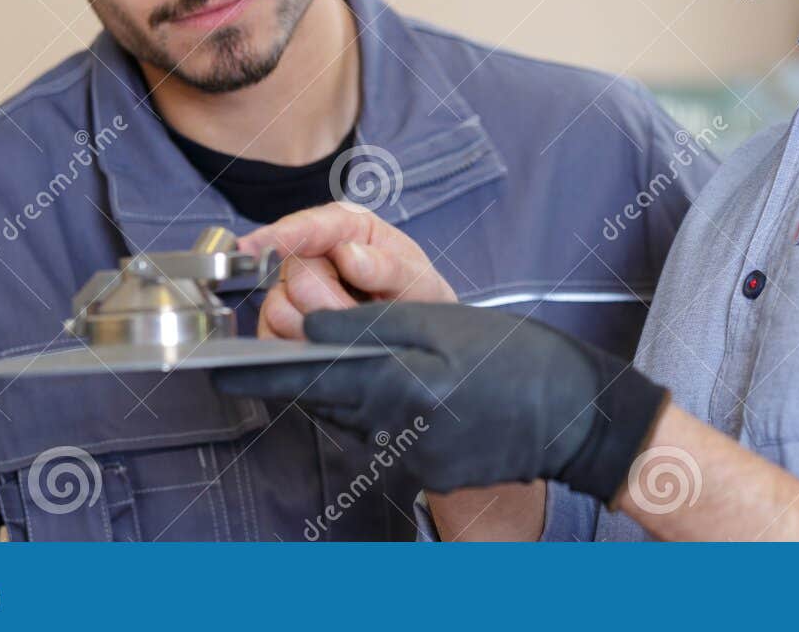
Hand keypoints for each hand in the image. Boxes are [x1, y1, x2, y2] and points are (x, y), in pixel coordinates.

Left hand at [212, 301, 668, 500]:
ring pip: (355, 415)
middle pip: (327, 399)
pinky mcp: (427, 472)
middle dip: (307, 370)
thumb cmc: (519, 361)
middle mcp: (395, 433)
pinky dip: (388, 409)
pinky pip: (386, 436)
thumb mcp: (446, 325)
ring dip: (351, 388)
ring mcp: (410, 460)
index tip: (220, 368)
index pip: (308, 379)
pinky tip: (420, 388)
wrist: (578, 417)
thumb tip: (310, 329)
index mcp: (396, 387)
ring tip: (382, 356)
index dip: (259, 373)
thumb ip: (372, 328)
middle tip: (301, 335)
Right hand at [242, 203, 455, 339]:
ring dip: (317, 328)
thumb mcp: (416, 277)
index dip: (280, 236)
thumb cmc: (415, 294)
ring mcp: (291, 286)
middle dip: (330, 304)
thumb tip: (349, 255)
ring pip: (279, 308)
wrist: (414, 334)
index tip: (251, 247)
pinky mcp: (279, 321)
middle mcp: (312, 250)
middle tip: (362, 315)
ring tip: (350, 327)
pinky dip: (297, 345)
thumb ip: (388, 266)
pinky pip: (269, 335)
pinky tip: (326, 341)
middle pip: (297, 277)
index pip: (307, 227)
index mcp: (346, 226)